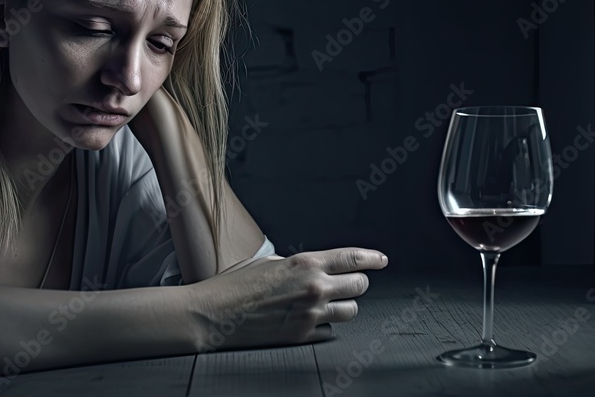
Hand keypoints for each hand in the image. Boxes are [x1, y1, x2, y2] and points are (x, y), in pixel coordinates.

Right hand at [185, 248, 387, 351]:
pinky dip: (325, 325)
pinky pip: (330, 331)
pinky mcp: (302, 336)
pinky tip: (312, 321)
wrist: (213, 314)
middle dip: (357, 283)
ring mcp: (310, 314)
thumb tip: (311, 270)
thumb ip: (296, 265)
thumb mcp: (268, 261)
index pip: (352, 258)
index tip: (381, 260)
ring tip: (330, 304)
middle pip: (359, 285)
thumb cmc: (234, 285)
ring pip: (350, 310)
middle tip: (350, 283)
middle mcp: (313, 287)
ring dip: (344, 306)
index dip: (372, 258)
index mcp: (305, 263)